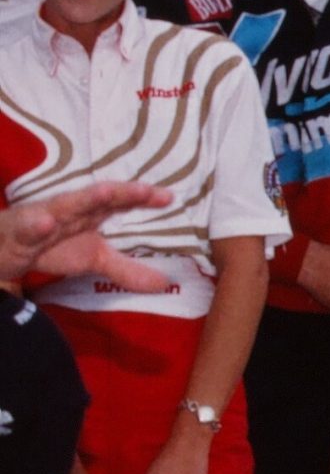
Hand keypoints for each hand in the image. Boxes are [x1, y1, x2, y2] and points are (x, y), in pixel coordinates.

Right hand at [0, 182, 175, 291]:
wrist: (4, 249)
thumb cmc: (52, 246)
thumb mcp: (93, 260)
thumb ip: (127, 270)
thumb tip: (164, 284)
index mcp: (90, 212)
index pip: (120, 202)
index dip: (142, 198)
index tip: (169, 197)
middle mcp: (70, 210)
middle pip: (98, 198)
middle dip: (121, 192)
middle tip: (145, 189)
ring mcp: (44, 219)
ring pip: (64, 206)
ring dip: (84, 199)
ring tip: (106, 193)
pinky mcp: (18, 234)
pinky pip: (26, 229)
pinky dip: (35, 226)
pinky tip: (45, 223)